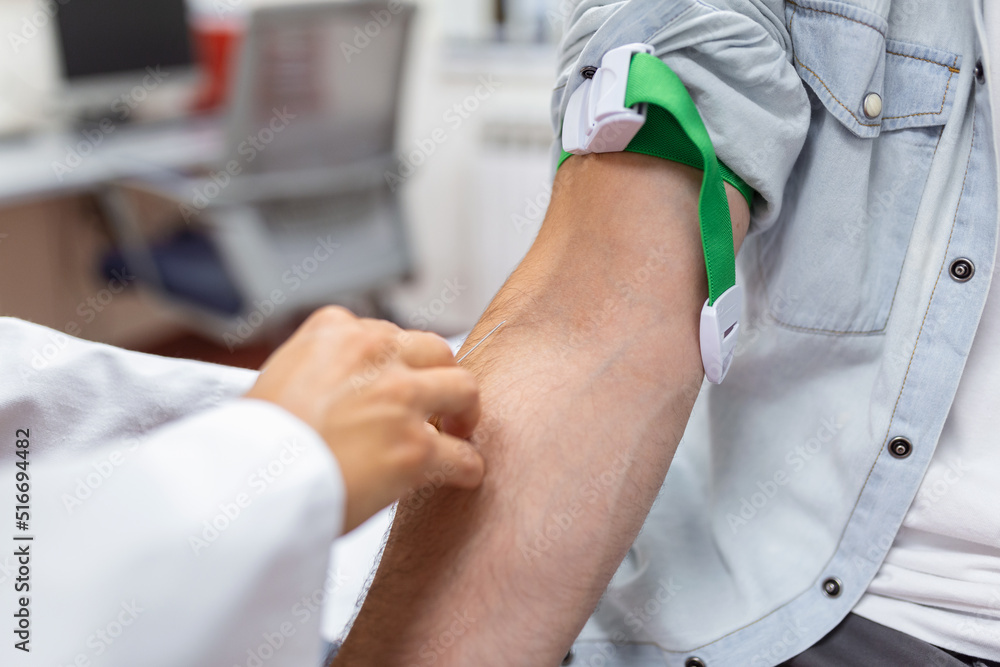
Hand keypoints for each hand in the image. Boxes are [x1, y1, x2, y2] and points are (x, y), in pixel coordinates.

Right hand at [245, 306, 483, 531]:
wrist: (245, 482)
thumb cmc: (250, 443)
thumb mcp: (274, 379)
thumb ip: (315, 372)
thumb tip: (334, 398)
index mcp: (334, 331)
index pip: (385, 334)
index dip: (394, 364)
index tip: (392, 385)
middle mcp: (373, 353)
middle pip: (435, 350)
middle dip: (439, 377)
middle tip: (439, 407)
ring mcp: (400, 398)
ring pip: (464, 389)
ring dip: (465, 413)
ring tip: (458, 434)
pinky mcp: (415, 448)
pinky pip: (464, 454)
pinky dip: (467, 467)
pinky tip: (461, 477)